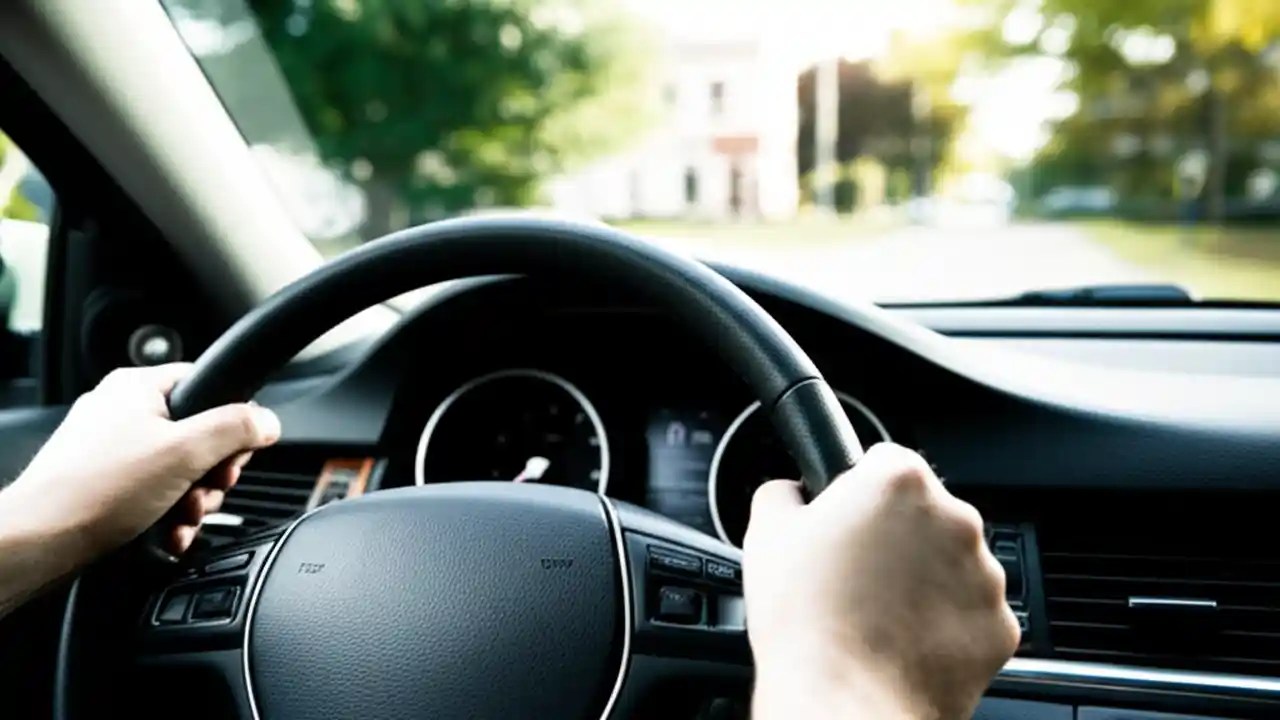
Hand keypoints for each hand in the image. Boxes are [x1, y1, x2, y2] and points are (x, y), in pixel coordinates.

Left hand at [4, 364, 280, 558]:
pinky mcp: (104, 482)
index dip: (233, 423)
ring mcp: (111, 448)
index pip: (210, 386)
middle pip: (200, 434)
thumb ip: (236, 429)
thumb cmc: (96, 492)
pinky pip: (155, 491)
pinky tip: (168, 533)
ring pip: (180, 469)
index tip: (234, 454)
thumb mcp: (186, 452)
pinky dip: (169, 514)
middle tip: (205, 491)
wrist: (39, 542)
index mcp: (137, 387)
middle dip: (212, 474)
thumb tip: (267, 421)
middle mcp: (122, 411)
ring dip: (193, 500)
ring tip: (181, 518)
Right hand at [744, 443, 1018, 719]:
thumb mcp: (767, 534)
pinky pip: (972, 613)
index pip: (887, 460)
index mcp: (899, 482)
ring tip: (878, 614)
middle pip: (926, 511)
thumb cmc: (804, 622)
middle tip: (857, 574)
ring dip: (925, 579)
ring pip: (953, 562)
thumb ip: (784, 492)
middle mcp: (954, 518)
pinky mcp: (999, 626)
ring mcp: (984, 575)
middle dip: (899, 536)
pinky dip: (947, 624)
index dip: (861, 491)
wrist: (842, 703)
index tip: (848, 521)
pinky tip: (905, 641)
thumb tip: (793, 491)